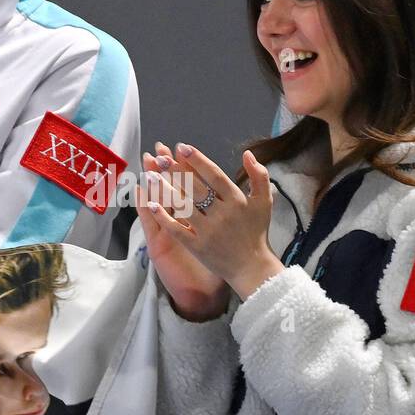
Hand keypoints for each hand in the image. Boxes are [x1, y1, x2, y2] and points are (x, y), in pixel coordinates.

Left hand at [143, 143, 284, 301]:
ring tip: (150, 175)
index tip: (182, 147)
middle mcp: (222, 215)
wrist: (252, 267)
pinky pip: (177, 229)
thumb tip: (247, 153)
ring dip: (165, 190)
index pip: (214, 175)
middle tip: (160, 157)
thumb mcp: (264, 202)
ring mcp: (209, 232)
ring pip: (183, 207)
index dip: (197, 160)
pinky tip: (151, 204)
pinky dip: (164, 217)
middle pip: (195, 188)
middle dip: (176, 171)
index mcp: (237, 201)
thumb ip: (260, 176)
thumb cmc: (256, 232)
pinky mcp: (198, 247)